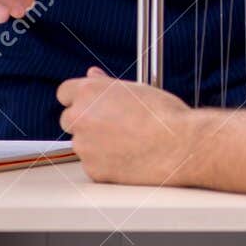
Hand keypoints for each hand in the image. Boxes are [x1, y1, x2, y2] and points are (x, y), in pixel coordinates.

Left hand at [57, 68, 195, 184]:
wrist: (181, 145)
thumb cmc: (165, 115)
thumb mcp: (136, 88)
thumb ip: (106, 84)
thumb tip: (92, 76)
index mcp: (89, 92)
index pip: (65, 92)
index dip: (80, 99)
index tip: (91, 104)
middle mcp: (81, 117)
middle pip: (68, 119)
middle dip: (86, 121)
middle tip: (113, 124)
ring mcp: (84, 145)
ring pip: (82, 144)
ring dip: (97, 143)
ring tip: (129, 142)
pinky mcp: (93, 169)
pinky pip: (93, 165)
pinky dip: (106, 163)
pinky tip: (129, 157)